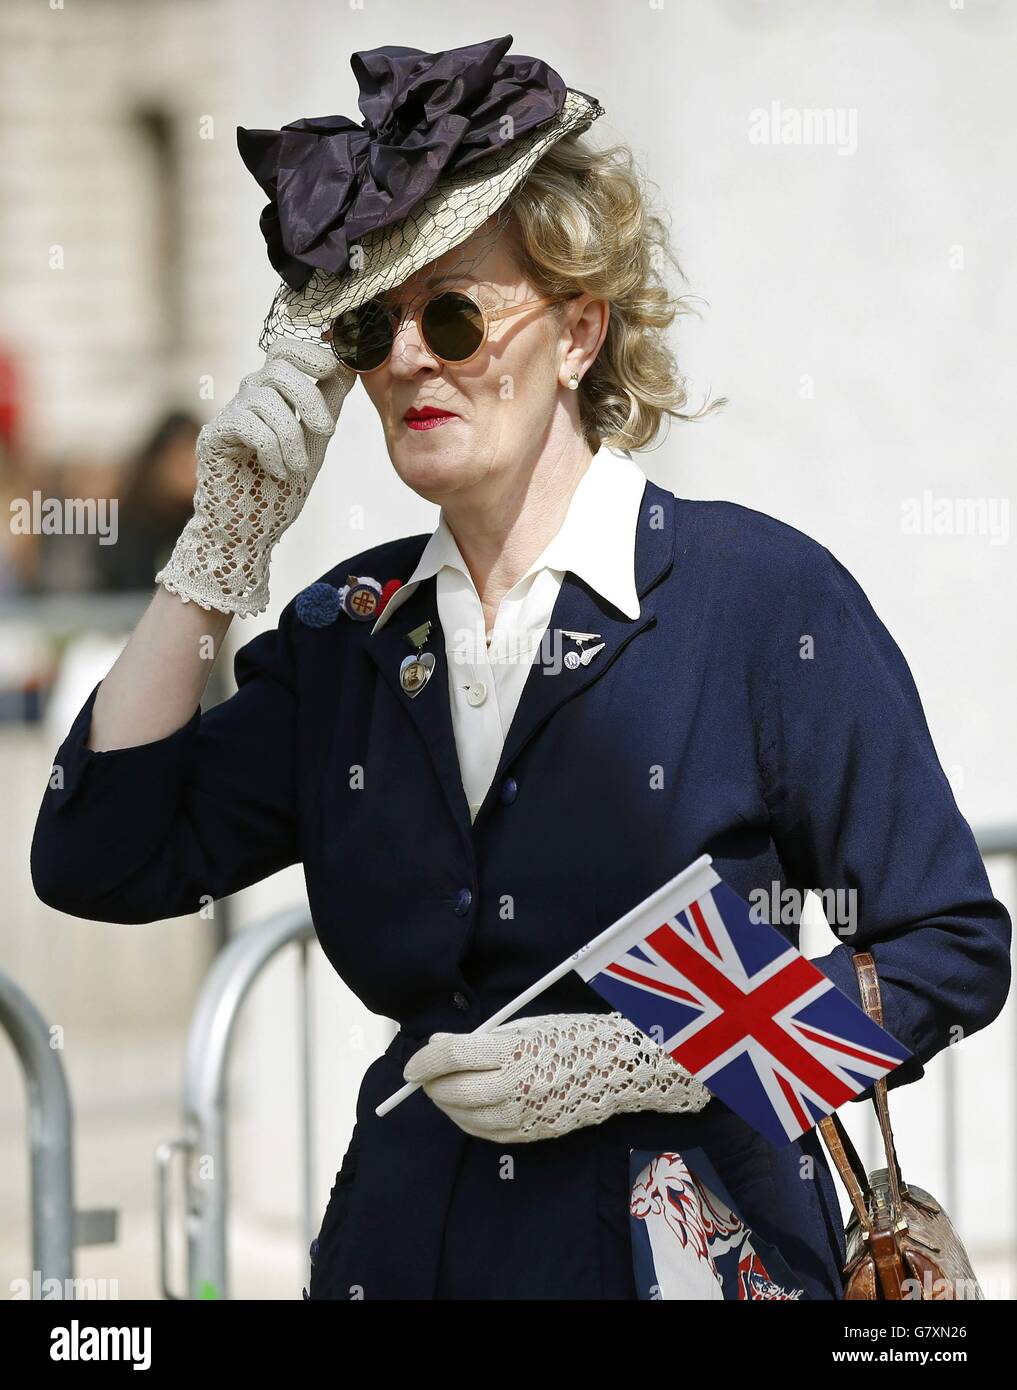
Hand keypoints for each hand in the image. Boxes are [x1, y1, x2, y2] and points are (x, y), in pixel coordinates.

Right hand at [155, 339, 356, 616]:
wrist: (249, 532)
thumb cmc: (279, 489)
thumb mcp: (315, 443)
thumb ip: (329, 405)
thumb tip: (350, 366)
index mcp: (275, 394)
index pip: (287, 349)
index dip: (311, 352)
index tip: (332, 371)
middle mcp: (250, 396)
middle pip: (279, 366)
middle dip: (309, 397)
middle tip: (326, 432)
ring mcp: (230, 413)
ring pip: (266, 399)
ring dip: (292, 437)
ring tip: (297, 468)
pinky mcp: (214, 436)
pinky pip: (249, 424)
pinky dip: (272, 450)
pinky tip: (276, 472)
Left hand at [402, 1011, 711, 1143]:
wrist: (620, 1067)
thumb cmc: (572, 1036)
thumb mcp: (525, 1026)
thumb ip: (481, 1039)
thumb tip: (438, 1046)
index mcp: (515, 1052)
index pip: (453, 1057)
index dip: (424, 1061)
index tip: (413, 1063)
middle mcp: (517, 1087)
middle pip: (453, 1092)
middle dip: (431, 1085)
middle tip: (425, 1076)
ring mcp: (524, 1115)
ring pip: (465, 1117)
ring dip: (446, 1105)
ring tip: (444, 1090)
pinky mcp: (532, 1134)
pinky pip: (487, 1134)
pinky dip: (468, 1121)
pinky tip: (467, 1108)